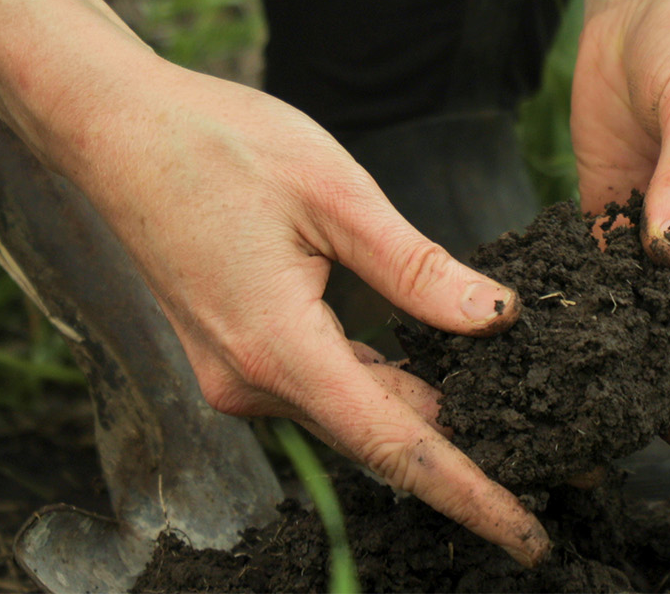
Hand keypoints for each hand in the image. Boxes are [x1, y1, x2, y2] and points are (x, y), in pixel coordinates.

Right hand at [0, 0, 548, 565]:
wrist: (114, 130)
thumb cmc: (218, 146)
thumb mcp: (335, 194)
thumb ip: (416, 268)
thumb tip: (495, 319)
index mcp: (280, 351)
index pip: (395, 448)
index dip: (470, 495)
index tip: (529, 539)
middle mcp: (252, 384)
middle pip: (380, 434)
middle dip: (465, 451)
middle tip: (555, 456)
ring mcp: (235, 375)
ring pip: (352, 409)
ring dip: (422, 413)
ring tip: (505, 406)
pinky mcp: (231, 354)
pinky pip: (322, 385)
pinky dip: (379, 383)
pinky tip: (429, 366)